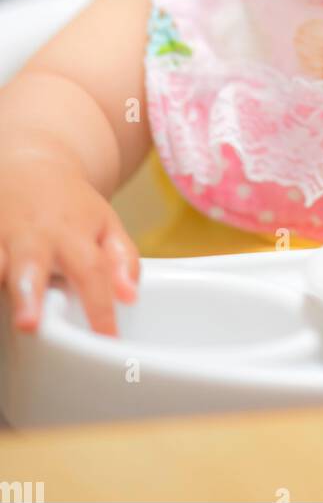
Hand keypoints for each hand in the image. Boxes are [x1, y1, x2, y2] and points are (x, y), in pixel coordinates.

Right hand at [0, 152, 139, 335]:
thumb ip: (121, 260)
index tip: (107, 337)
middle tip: (29, 325)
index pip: (90, 271)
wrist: (32, 165)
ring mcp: (0, 236)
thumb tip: (130, 296)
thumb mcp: (106, 225)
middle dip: (28, 294)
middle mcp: (33, 236)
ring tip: (4, 313)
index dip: (99, 306)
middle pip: (31, 265)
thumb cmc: (72, 207)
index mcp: (71, 234)